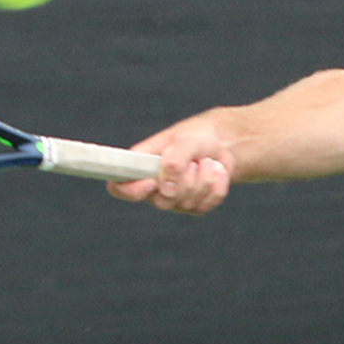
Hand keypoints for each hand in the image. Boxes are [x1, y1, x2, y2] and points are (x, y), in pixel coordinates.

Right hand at [104, 114, 233, 214]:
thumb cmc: (197, 136)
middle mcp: (154, 186)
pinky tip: (217, 172)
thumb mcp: (186, 140)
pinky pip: (205, 205)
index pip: (120, 187)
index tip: (152, 182)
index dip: (131, 191)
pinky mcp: (194, 206)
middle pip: (161, 202)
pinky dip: (216, 187)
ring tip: (206, 161)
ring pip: (186, 203)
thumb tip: (165, 188)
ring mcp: (174, 199)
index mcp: (141, 166)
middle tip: (194, 161)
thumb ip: (173, 161)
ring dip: (203, 179)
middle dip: (184, 181)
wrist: (223, 143)